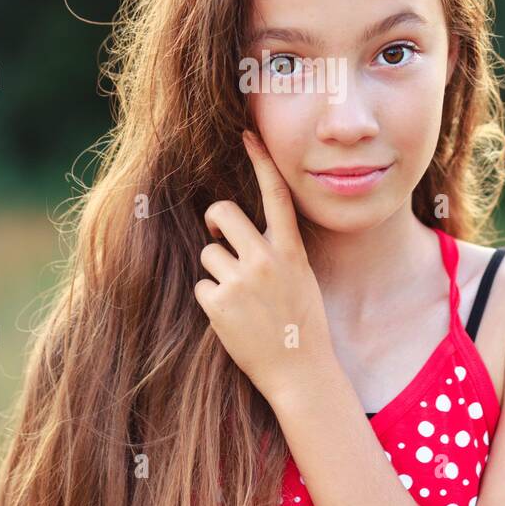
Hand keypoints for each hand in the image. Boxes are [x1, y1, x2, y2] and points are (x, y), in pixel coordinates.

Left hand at [193, 129, 335, 407]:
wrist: (302, 372)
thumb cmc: (302, 324)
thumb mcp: (301, 277)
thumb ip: (277, 251)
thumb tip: (243, 230)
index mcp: (291, 250)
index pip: (276, 194)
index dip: (260, 160)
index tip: (246, 133)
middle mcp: (265, 259)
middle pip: (222, 212)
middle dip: (215, 220)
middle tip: (219, 234)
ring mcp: (241, 281)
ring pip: (209, 254)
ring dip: (216, 272)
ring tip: (240, 299)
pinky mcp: (218, 305)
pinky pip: (202, 286)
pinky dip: (212, 301)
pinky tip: (233, 319)